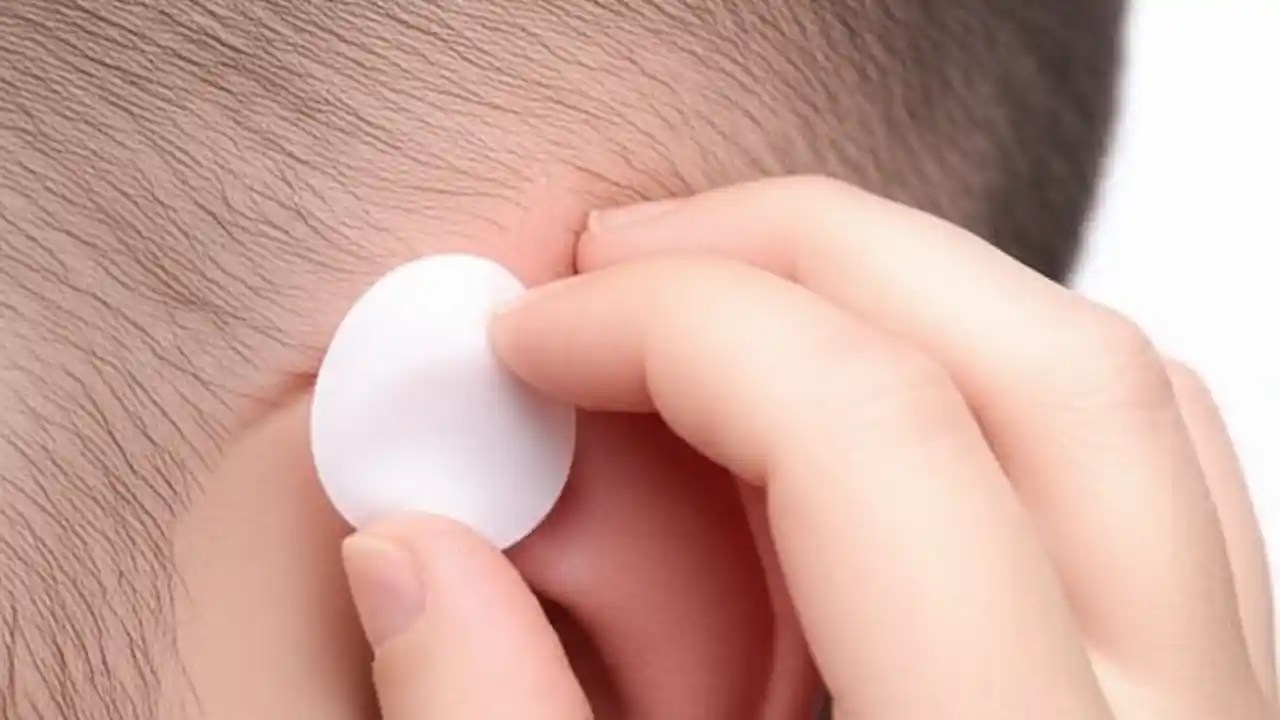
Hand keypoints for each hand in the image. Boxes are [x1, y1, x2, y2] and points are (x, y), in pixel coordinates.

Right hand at [345, 176, 1275, 717]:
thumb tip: (409, 550)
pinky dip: (992, 381)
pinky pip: (1147, 467)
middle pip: (1044, 358)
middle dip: (799, 251)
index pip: (870, 434)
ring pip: (1122, 388)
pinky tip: (852, 425)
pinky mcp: (1207, 701)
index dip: (668, 335)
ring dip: (910, 294)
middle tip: (623, 268)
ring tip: (731, 317)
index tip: (526, 339)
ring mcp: (1223, 705)